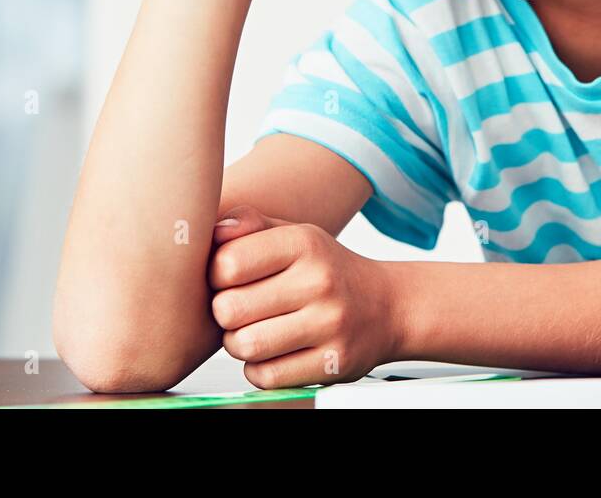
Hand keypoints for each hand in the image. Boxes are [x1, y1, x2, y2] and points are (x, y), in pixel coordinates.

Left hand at [208, 205, 405, 388]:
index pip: (227, 263)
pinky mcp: (333, 363)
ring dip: (238, 344)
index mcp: (304, 243)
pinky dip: (259, 368)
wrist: (388, 307)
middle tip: (240, 309)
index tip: (231, 278)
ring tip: (255, 331)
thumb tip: (212, 232)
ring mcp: (330, 325)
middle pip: (230, 309)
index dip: (216, 275)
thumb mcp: (294, 234)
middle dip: (224, 313)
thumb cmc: (326, 270)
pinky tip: (274, 352)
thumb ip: (248, 225)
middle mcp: (320, 281)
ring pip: (245, 346)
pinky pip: (266, 376)